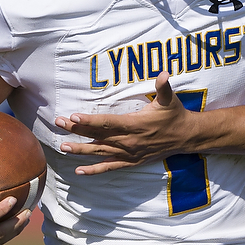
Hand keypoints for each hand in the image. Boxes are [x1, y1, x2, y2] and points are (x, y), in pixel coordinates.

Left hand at [54, 74, 191, 174]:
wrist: (185, 137)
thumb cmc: (174, 115)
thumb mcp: (169, 100)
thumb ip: (164, 86)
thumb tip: (164, 74)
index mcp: (135, 124)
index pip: (108, 122)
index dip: (90, 120)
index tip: (73, 117)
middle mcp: (129, 141)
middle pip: (98, 135)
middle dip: (77, 130)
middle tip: (58, 123)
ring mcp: (129, 153)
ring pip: (100, 152)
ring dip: (80, 150)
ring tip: (62, 147)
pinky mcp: (131, 161)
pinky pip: (109, 167)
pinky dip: (94, 170)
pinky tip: (79, 171)